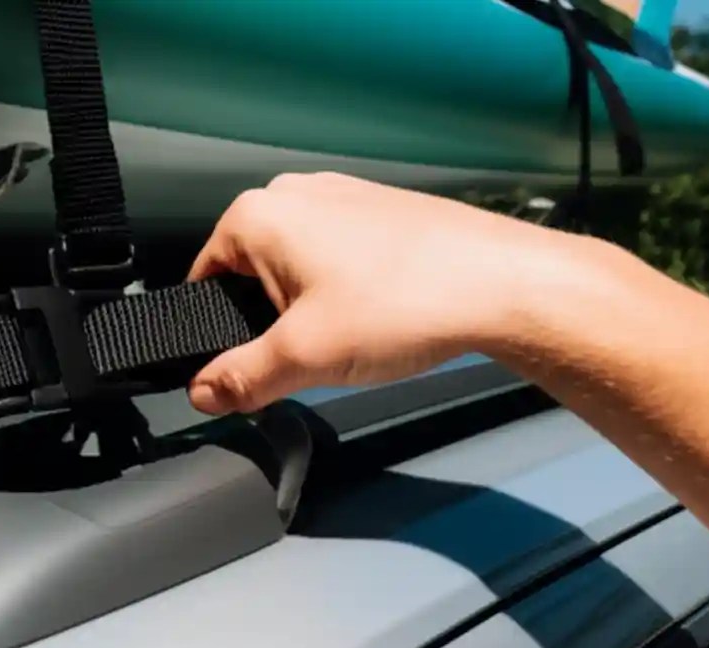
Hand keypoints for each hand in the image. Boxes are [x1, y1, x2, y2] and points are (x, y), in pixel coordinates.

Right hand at [186, 172, 567, 414]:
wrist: (505, 283)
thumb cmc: (404, 302)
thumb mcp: (303, 356)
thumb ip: (240, 377)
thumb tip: (203, 392)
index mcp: (257, 215)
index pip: (202, 281)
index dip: (215, 333)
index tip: (240, 369)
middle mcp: (294, 194)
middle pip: (248, 276)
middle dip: (266, 323)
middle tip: (304, 359)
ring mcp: (342, 195)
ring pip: (295, 269)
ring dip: (309, 311)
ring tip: (350, 340)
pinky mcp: (381, 210)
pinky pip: (337, 258)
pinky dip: (345, 294)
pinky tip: (377, 321)